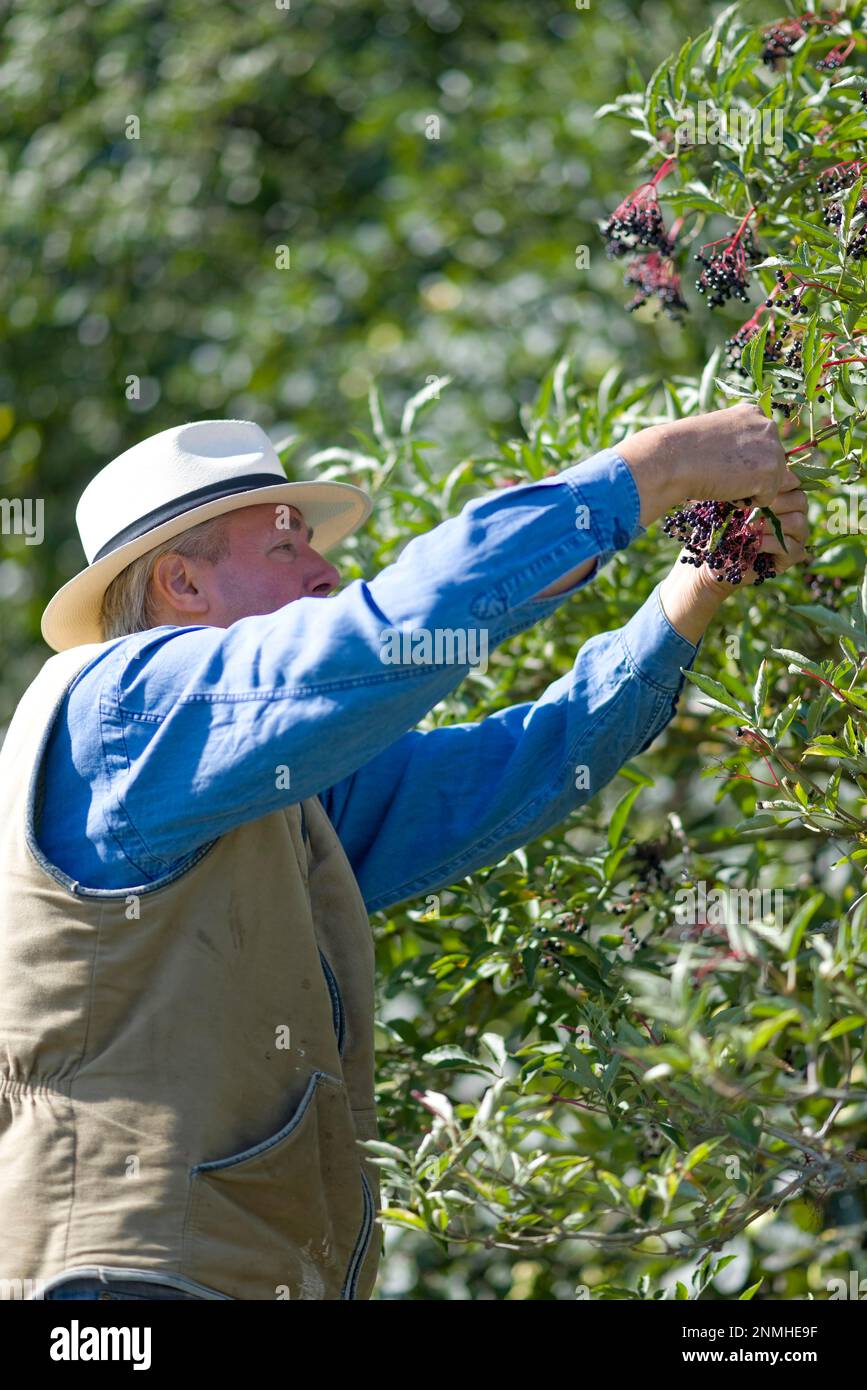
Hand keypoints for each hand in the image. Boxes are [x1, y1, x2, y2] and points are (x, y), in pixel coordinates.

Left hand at [658, 477, 808, 642]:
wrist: (715, 562)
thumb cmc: (722, 528)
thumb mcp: (729, 503)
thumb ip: (744, 488)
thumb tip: (747, 472)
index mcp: (784, 494)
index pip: (792, 481)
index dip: (777, 482)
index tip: (754, 488)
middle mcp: (796, 512)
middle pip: (799, 500)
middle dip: (774, 503)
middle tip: (749, 509)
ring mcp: (797, 535)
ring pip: (797, 521)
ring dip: (769, 524)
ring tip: (747, 528)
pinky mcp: (793, 556)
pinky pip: (791, 546)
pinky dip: (769, 544)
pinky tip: (752, 545)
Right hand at [675, 402, 789, 508]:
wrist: (673, 460)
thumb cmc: (686, 451)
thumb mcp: (720, 438)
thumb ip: (745, 447)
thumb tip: (780, 476)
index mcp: (754, 413)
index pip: (763, 447)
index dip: (743, 462)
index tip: (720, 461)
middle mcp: (768, 426)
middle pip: (773, 465)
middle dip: (750, 476)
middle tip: (720, 472)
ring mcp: (772, 448)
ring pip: (772, 483)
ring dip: (748, 489)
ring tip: (722, 479)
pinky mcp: (770, 471)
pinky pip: (767, 499)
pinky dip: (746, 501)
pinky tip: (726, 488)